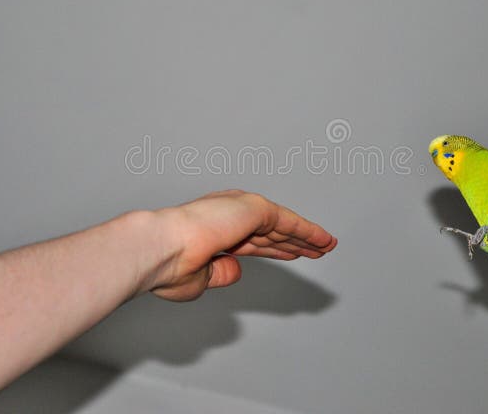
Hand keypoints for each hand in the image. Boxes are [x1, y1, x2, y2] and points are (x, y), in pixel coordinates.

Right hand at [143, 189, 337, 300]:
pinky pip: (288, 222)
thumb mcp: (199, 278)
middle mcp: (226, 215)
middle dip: (293, 241)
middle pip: (270, 232)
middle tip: (314, 249)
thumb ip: (220, 273)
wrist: (161, 249)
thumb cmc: (168, 266)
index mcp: (212, 231)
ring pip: (282, 226)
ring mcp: (240, 210)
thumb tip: (237, 271)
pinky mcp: (253, 209)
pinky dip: (308, 230)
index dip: (273, 249)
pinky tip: (323, 239)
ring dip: (306, 237)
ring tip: (326, 245)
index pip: (251, 241)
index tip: (289, 255)